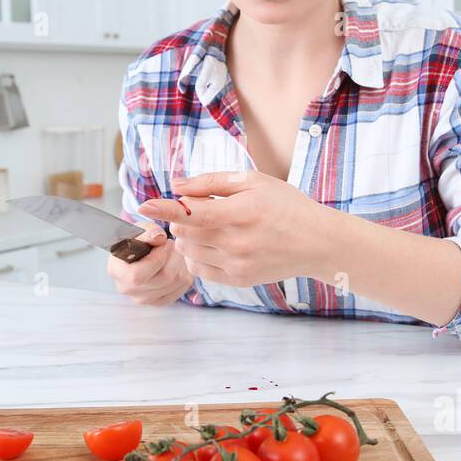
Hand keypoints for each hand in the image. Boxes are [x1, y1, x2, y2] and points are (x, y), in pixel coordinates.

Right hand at [107, 220, 194, 305]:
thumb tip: (158, 237)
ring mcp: (143, 298)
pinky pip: (182, 287)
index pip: (139, 274)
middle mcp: (128, 289)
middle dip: (173, 257)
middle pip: (164, 278)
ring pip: (176, 282)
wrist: (136, 252)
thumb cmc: (136, 240)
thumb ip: (148, 232)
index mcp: (117, 271)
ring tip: (173, 253)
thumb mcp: (139, 230)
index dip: (157, 256)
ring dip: (181, 263)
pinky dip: (184, 272)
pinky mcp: (158, 301)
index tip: (162, 242)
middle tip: (171, 245)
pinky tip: (177, 264)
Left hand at [137, 170, 331, 287]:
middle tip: (199, 210)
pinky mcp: (238, 280)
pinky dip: (198, 256)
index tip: (143, 205)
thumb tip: (177, 185)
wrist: (317, 243)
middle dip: (182, 219)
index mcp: (242, 212)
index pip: (191, 212)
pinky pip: (200, 270)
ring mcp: (237, 264)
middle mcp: (237, 242)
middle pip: (185, 233)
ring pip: (189, 252)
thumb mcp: (254, 181)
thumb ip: (212, 181)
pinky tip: (216, 245)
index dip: (164, 208)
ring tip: (212, 228)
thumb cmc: (286, 206)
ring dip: (190, 238)